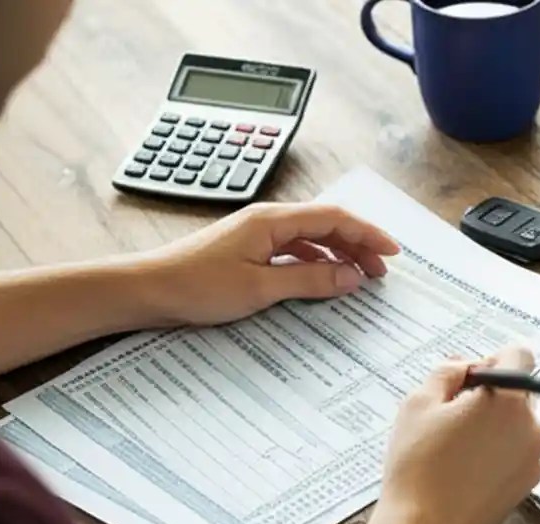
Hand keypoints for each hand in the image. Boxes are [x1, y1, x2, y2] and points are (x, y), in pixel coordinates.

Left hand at [136, 202, 399, 325]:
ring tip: (359, 277)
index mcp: (272, 220)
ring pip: (311, 238)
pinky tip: (323, 279)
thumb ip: (309, 281)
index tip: (391, 252)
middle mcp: (267, 220)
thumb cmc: (196, 286)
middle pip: (326, 225)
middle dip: (358, 245)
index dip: (367, 233)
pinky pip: (293, 250)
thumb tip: (350, 276)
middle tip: (381, 271)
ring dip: (338, 255)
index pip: (334, 218)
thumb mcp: (260, 288)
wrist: (148, 288)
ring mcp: (256, 233)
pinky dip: (315, 262)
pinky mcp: (247, 249)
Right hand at [375, 346, 539, 523]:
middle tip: (451, 414)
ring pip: (517, 424)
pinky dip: (497, 452)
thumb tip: (463, 366)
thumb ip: (446, 372)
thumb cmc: (417, 467)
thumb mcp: (418, 404)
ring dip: (493, 425)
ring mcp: (534, 459)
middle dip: (490, 395)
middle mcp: (532, 428)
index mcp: (508, 401)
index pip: (519, 356)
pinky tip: (464, 469)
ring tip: (454, 447)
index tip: (468, 378)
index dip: (491, 360)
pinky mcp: (527, 485)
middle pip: (519, 392)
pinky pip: (516, 453)